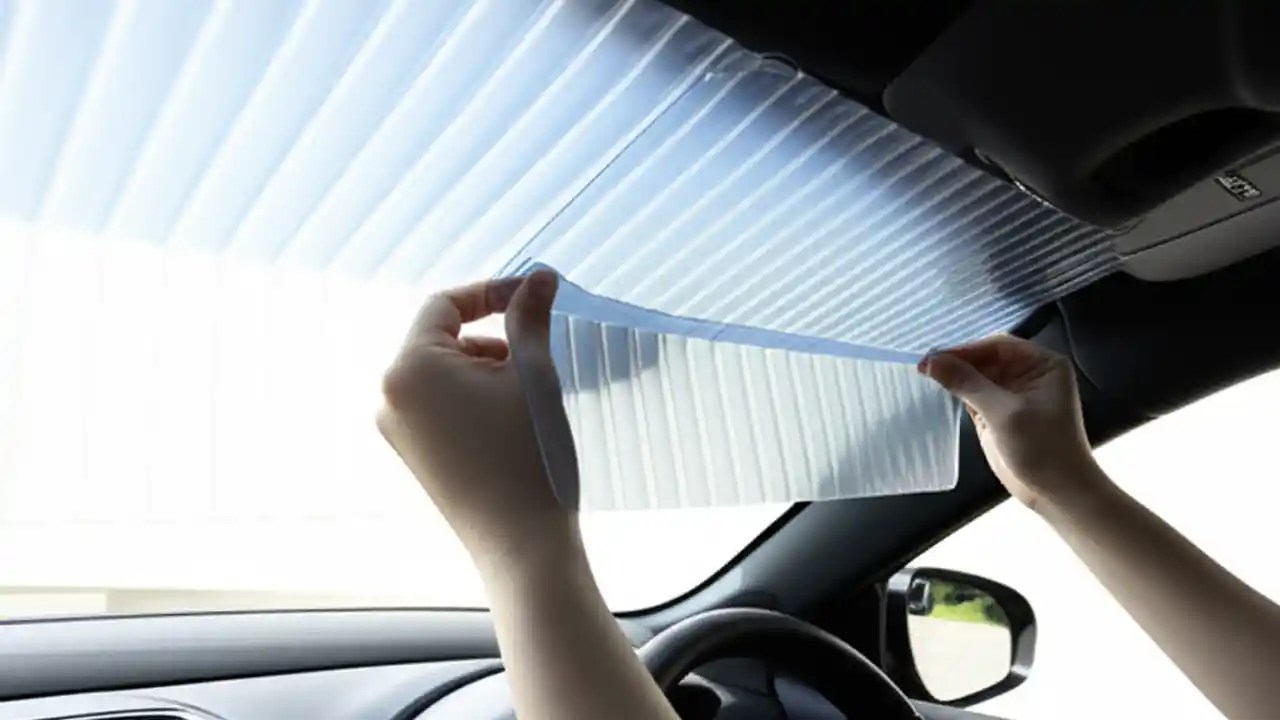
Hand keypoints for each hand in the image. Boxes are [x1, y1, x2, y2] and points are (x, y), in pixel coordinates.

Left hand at [376, 271, 576, 568]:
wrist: (522, 545)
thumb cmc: (529, 456)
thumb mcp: (534, 375)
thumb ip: (531, 317)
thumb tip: (539, 276)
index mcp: (409, 368)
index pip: (445, 304)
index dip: (492, 292)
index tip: (534, 295)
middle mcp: (389, 396)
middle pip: (441, 338)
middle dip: (491, 338)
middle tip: (537, 360)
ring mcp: (396, 429)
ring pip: (442, 373)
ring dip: (484, 368)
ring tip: (527, 396)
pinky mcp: (412, 455)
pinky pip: (438, 405)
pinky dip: (472, 397)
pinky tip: (510, 421)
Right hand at [918, 335, 1102, 510]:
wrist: (1057, 493)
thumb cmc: (1043, 449)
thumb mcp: (1004, 413)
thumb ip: (968, 384)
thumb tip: (931, 361)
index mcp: (1042, 365)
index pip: (997, 346)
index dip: (965, 350)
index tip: (933, 357)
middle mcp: (1027, 374)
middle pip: (984, 358)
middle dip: (956, 362)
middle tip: (923, 367)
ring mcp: (1011, 394)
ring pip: (976, 376)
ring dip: (953, 377)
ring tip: (923, 376)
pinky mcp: (997, 413)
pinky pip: (972, 395)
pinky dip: (956, 393)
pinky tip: (936, 392)